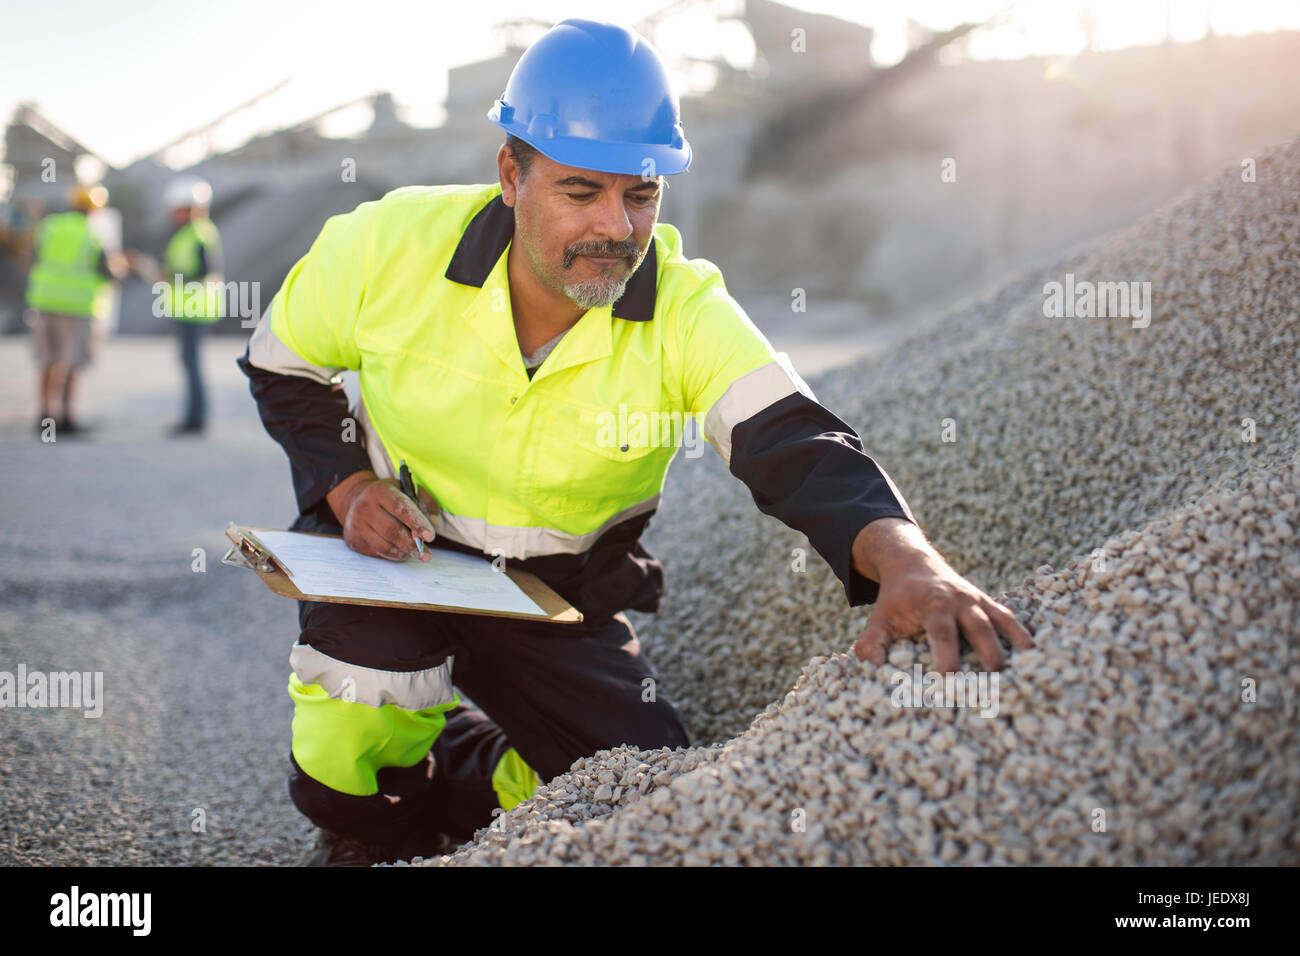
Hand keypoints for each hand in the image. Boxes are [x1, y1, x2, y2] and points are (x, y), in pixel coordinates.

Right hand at [326, 470, 439, 561]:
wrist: (356, 500)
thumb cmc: (389, 496)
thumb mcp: (408, 489)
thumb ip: (425, 502)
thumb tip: (434, 523)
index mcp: (380, 491)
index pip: (400, 508)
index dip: (416, 523)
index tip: (430, 536)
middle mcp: (365, 507)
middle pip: (391, 531)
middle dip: (412, 545)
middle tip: (427, 554)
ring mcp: (357, 525)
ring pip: (384, 546)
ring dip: (404, 553)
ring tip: (418, 554)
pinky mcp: (354, 540)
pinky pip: (377, 552)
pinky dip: (393, 555)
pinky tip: (402, 551)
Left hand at [850, 518, 1031, 671]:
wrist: (912, 563)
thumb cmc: (895, 600)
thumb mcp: (878, 619)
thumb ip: (872, 645)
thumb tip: (873, 672)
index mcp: (931, 604)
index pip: (942, 634)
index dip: (947, 660)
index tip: (950, 687)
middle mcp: (958, 600)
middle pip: (979, 628)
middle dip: (989, 656)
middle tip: (996, 687)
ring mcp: (976, 600)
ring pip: (1000, 621)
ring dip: (1014, 646)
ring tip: (1025, 675)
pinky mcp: (988, 603)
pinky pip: (1009, 618)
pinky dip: (1022, 635)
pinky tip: (1035, 657)